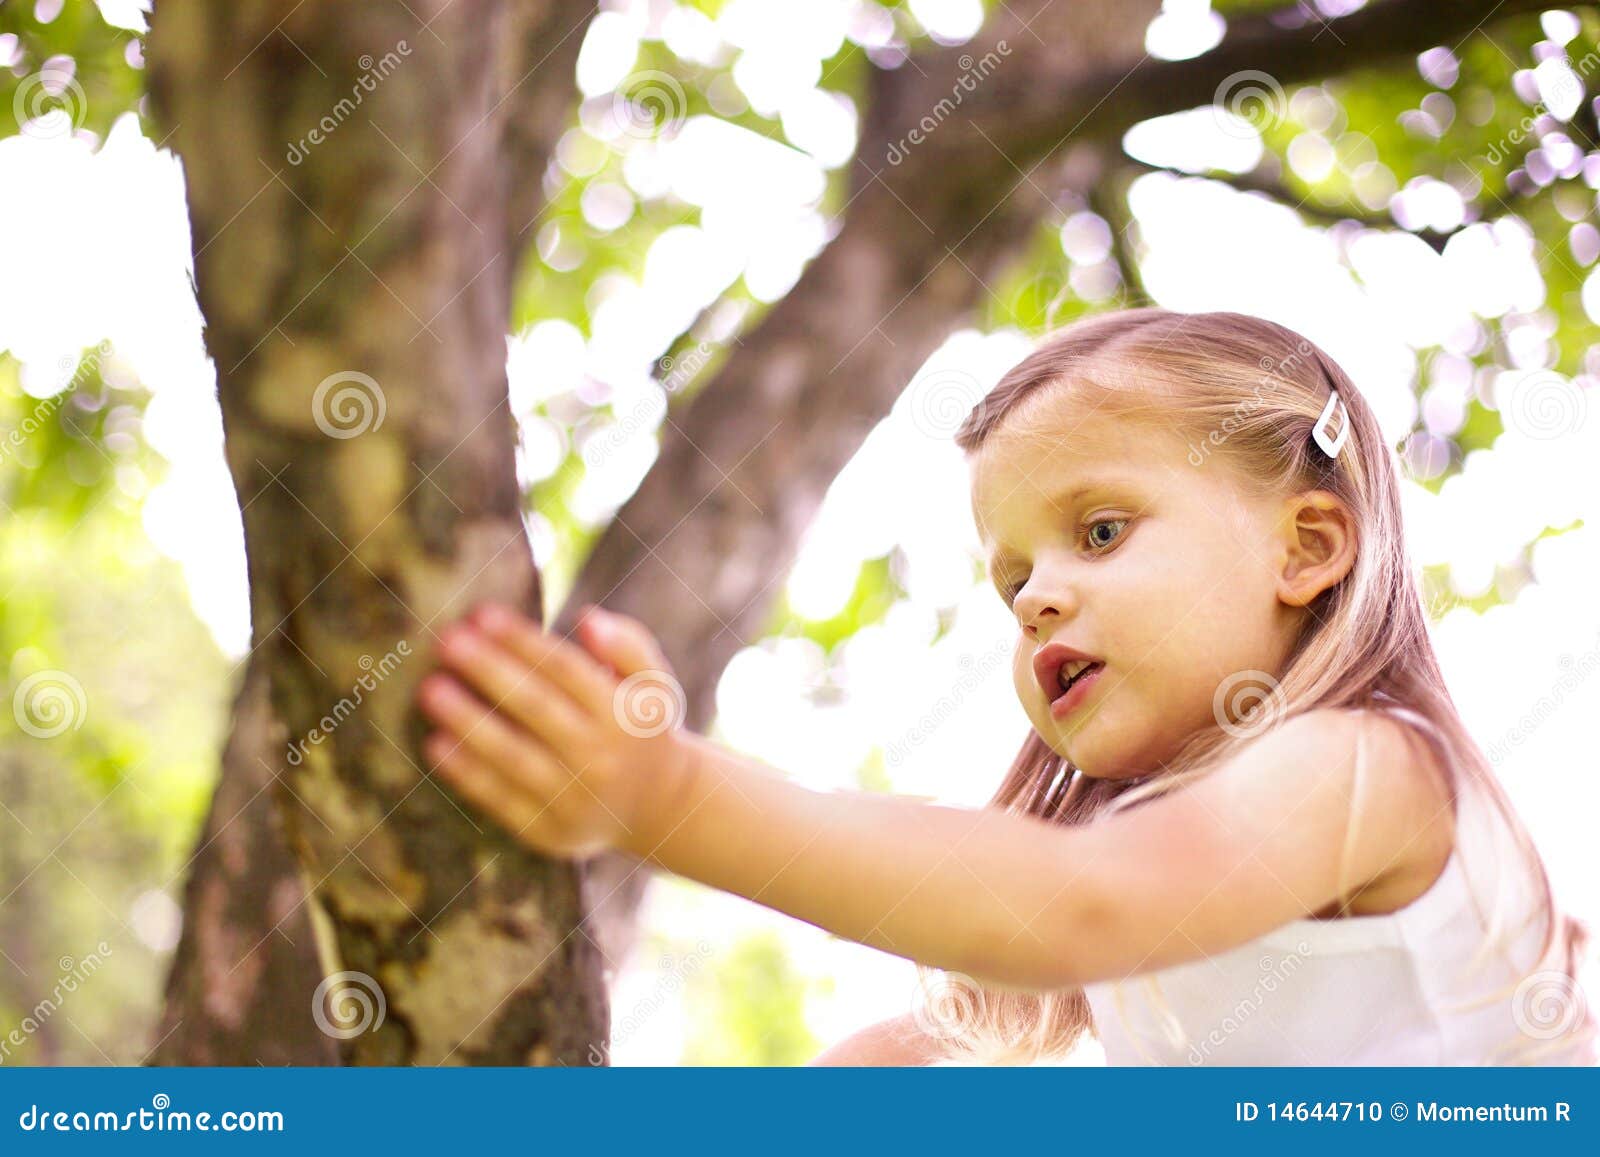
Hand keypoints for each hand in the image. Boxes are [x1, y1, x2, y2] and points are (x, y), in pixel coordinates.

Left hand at [416, 602, 694, 858]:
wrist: (658, 807)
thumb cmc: (640, 728)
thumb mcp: (655, 684)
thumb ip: (628, 645)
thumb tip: (586, 618)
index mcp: (623, 714)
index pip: (566, 669)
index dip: (522, 640)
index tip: (481, 613)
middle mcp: (599, 756)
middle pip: (536, 707)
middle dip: (489, 671)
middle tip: (445, 640)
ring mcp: (572, 798)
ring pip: (513, 756)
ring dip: (469, 722)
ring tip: (430, 689)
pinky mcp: (547, 830)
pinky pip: (500, 799)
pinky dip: (466, 773)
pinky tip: (435, 743)